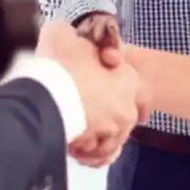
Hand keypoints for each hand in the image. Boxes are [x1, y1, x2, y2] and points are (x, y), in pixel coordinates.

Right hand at [37, 21, 149, 166]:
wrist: (44, 94)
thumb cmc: (60, 62)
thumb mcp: (63, 33)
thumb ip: (71, 36)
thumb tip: (67, 37)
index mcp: (129, 81)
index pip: (144, 93)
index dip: (136, 96)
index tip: (132, 102)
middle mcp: (125, 110)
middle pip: (125, 118)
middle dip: (111, 116)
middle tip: (93, 111)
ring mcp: (110, 133)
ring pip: (110, 139)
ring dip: (98, 136)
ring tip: (80, 131)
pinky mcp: (92, 151)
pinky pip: (95, 156)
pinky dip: (88, 153)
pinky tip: (78, 148)